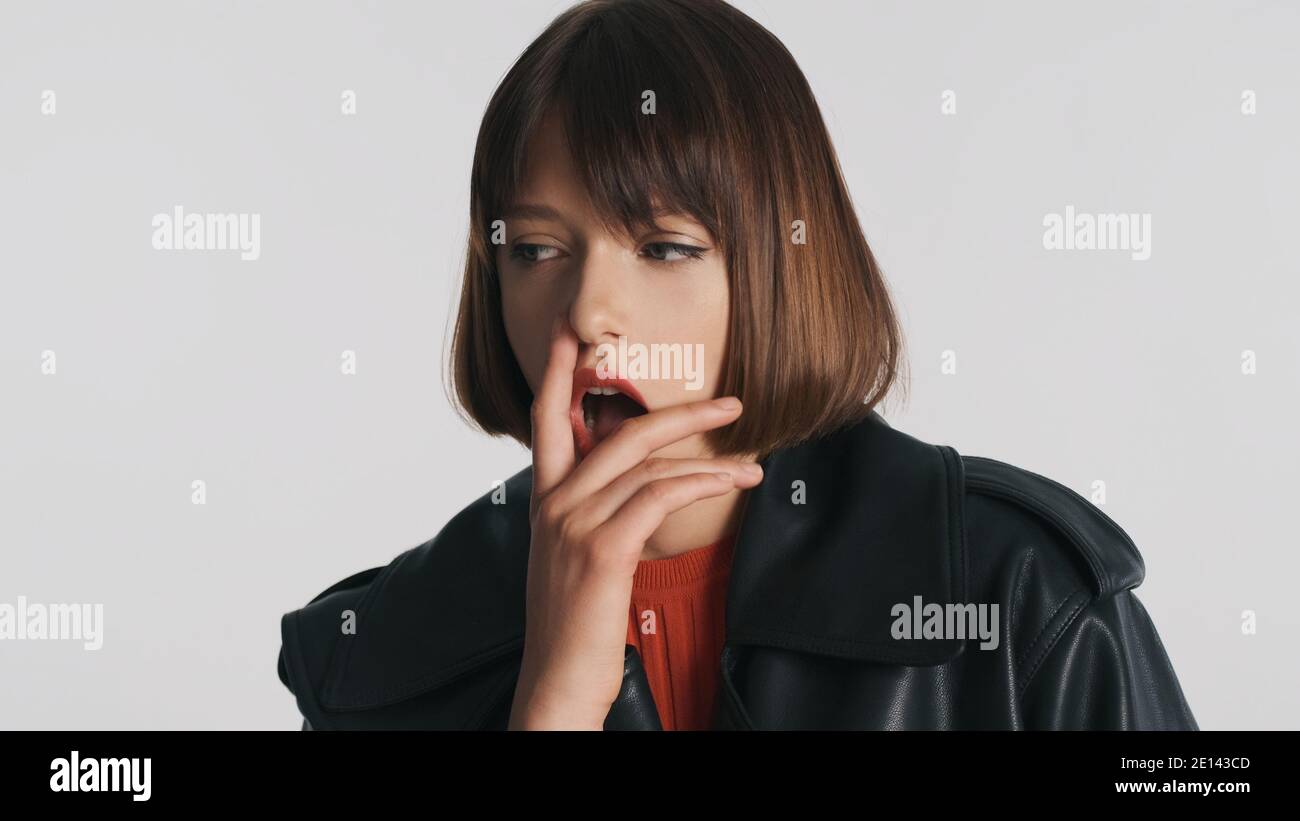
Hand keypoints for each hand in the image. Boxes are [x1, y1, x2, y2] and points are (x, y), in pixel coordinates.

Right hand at [507, 316, 762, 729]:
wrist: (556, 684)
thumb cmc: (573, 626)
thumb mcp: (572, 559)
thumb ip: (592, 515)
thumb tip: (636, 488)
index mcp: (544, 499)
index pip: (545, 418)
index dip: (559, 369)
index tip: (571, 330)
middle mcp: (554, 502)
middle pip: (618, 430)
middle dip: (678, 410)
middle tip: (730, 403)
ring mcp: (574, 523)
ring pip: (649, 462)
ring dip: (711, 458)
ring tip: (753, 466)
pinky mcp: (602, 549)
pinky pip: (661, 496)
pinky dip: (703, 485)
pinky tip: (734, 485)